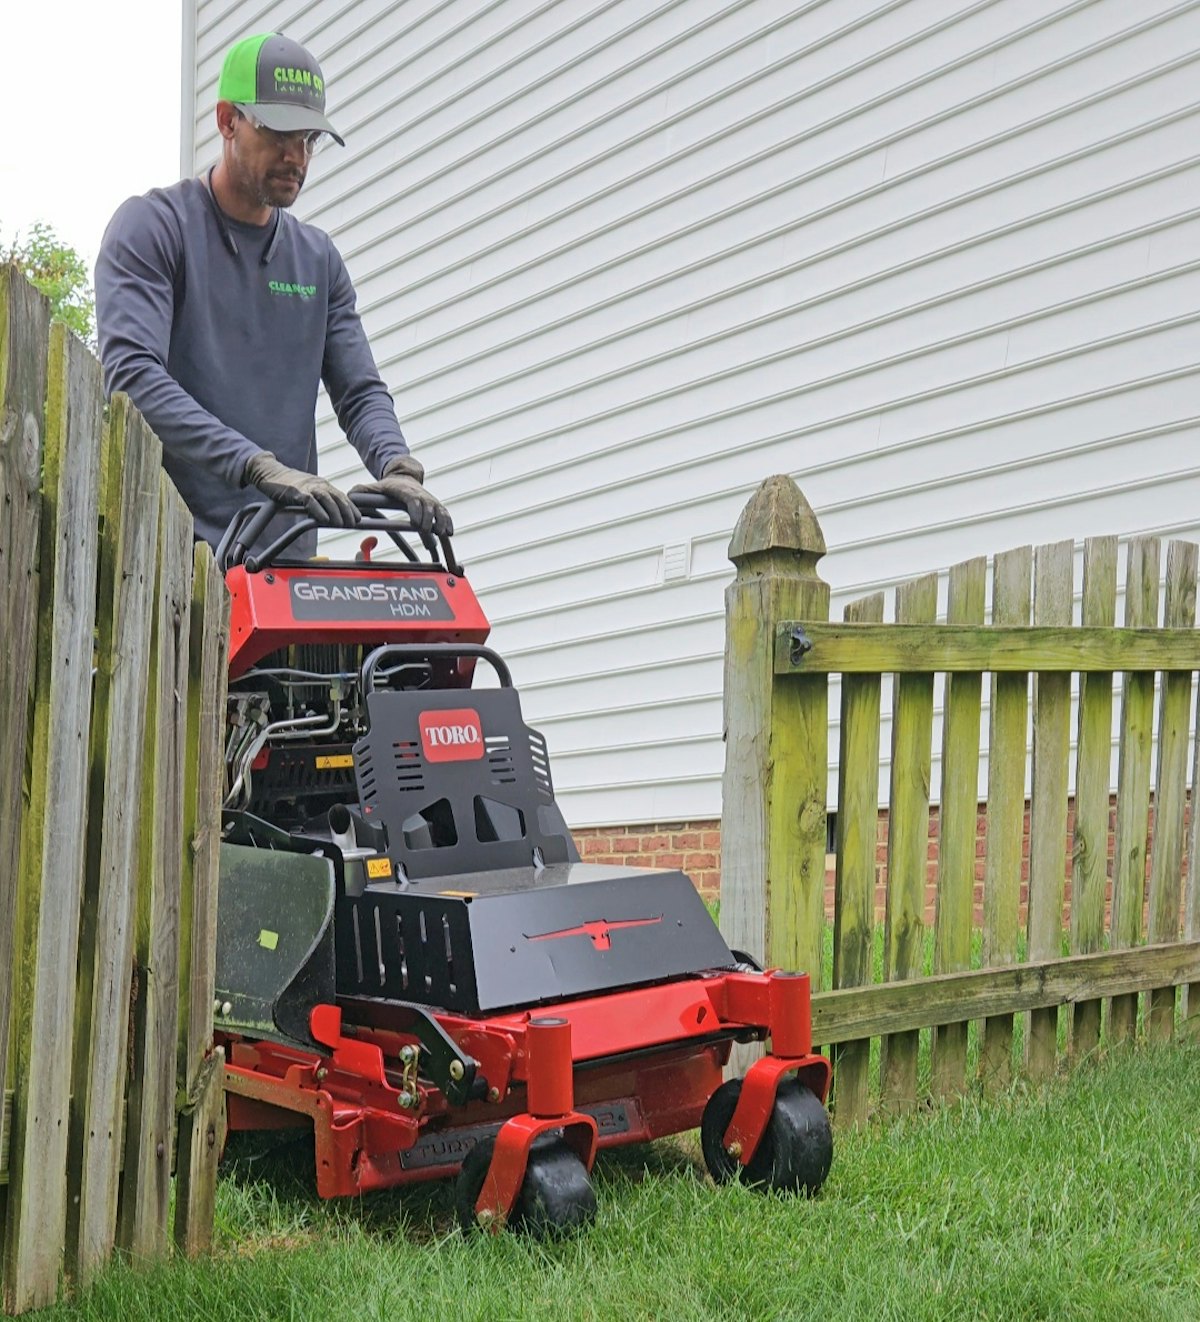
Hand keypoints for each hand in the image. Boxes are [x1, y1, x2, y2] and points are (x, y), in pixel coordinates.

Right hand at [243, 452, 359, 527]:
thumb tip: (328, 516)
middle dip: (348, 511)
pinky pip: (310, 501)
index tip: (360, 518)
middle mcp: (318, 484)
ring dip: (335, 512)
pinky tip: (324, 519)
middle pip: (337, 497)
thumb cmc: (289, 485)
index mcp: (322, 485)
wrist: (270, 473)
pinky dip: (318, 510)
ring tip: (341, 524)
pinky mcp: (295, 491)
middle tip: (354, 523)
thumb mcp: (307, 492)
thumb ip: (318, 502)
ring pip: (326, 498)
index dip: (352, 507)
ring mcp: (307, 487)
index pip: (341, 496)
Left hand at [350, 455, 453, 536]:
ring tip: (443, 534)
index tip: (417, 523)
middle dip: (429, 520)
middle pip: (428, 507)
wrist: (405, 476)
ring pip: (439, 510)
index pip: (413, 500)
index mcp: (405, 491)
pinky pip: (445, 513)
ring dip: (442, 522)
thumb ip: (362, 491)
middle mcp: (420, 494)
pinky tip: (449, 533)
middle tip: (428, 532)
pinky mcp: (436, 504)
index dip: (417, 511)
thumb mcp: (375, 486)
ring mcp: (429, 499)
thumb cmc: (388, 486)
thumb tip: (349, 496)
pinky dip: (448, 522)